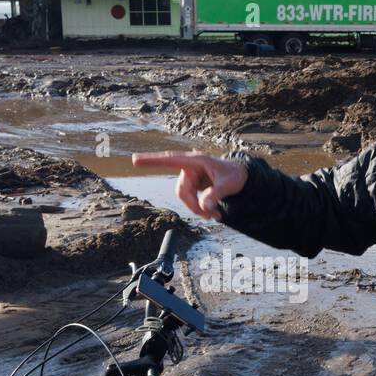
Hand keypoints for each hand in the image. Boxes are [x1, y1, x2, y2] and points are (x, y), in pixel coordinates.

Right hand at [131, 152, 248, 219]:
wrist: (241, 176)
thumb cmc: (235, 175)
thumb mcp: (228, 185)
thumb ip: (215, 195)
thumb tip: (203, 207)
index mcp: (196, 161)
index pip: (170, 160)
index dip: (152, 161)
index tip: (135, 160)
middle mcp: (190, 167)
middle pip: (181, 191)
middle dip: (193, 206)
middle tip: (210, 216)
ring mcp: (190, 177)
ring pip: (185, 198)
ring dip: (197, 209)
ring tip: (215, 215)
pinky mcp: (193, 185)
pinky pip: (190, 200)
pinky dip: (199, 208)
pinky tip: (213, 213)